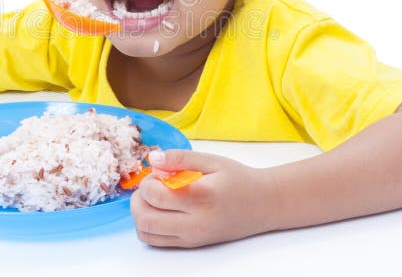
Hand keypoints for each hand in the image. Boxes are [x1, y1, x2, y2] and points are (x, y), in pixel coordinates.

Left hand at [130, 149, 274, 247]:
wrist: (263, 205)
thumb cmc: (238, 180)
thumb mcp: (211, 160)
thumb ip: (180, 158)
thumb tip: (153, 159)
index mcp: (201, 197)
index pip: (155, 195)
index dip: (148, 181)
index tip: (159, 173)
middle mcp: (195, 223)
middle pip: (145, 218)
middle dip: (138, 199)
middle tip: (151, 186)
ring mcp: (192, 238)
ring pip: (146, 233)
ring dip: (140, 213)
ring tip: (155, 198)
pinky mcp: (191, 245)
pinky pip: (156, 241)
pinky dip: (148, 226)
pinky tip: (161, 211)